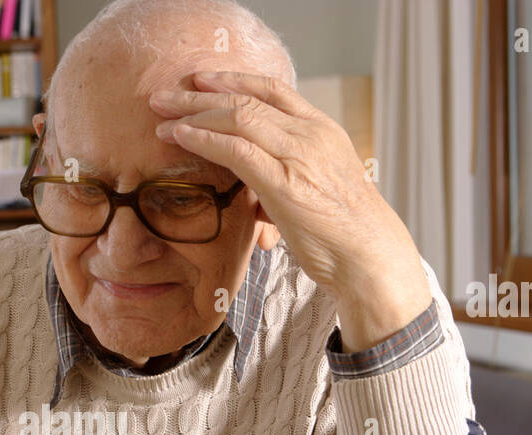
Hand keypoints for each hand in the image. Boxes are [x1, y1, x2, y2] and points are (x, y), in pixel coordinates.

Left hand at [150, 71, 430, 351]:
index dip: (233, 81)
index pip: (272, 89)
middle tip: (165, 96)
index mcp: (322, 130)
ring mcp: (298, 155)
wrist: (371, 255)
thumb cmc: (344, 233)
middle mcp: (311, 134)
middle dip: (201, 94)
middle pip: (247, 98)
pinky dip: (204, 139)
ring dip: (194, 115)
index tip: (201, 81)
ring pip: (238, 116)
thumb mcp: (317, 191)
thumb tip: (257, 195)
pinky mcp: (285, 182)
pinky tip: (181, 138)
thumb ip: (287, 179)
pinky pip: (236, 150)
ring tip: (161, 117)